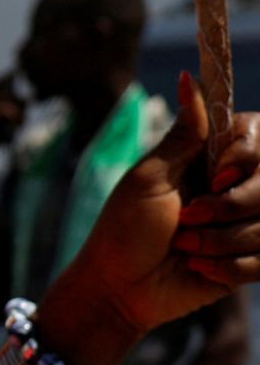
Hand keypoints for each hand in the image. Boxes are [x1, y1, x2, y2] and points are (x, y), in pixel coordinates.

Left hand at [51, 73, 259, 343]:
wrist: (118, 288)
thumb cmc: (123, 228)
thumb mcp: (149, 176)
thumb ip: (184, 133)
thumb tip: (189, 77)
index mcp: (211, 162)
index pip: (259, 139)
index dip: (246, 157)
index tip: (217, 173)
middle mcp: (235, 190)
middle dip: (228, 206)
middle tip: (188, 218)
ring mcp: (246, 227)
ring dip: (221, 241)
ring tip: (186, 247)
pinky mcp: (251, 263)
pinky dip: (229, 267)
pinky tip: (199, 268)